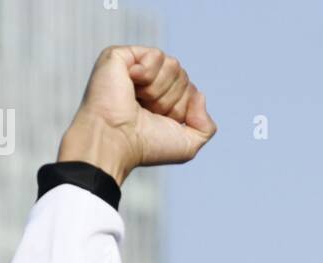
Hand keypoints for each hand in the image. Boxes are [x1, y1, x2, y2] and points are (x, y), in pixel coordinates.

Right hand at [57, 46, 215, 184]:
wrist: (116, 140)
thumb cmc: (147, 146)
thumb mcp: (188, 145)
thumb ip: (206, 126)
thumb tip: (199, 94)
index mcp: (163, 101)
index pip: (191, 91)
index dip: (182, 109)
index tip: (161, 122)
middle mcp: (149, 83)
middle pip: (183, 77)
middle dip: (171, 100)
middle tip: (148, 112)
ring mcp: (135, 67)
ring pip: (173, 65)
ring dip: (160, 90)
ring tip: (139, 100)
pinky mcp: (122, 55)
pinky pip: (156, 55)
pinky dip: (149, 74)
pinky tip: (132, 83)